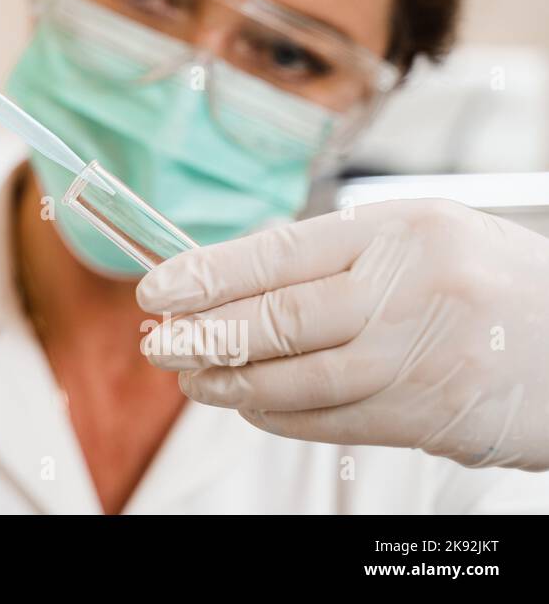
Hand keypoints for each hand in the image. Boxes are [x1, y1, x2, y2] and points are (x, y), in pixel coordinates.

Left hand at [137, 198, 548, 470]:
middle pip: (282, 319)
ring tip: (193, 379)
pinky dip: (282, 416)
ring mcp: (426, 356)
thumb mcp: (424, 236)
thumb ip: (339, 254)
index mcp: (402, 229)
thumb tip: (234, 279)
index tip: (157, 289)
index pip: (280, 252)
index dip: (209, 274)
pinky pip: (337, 420)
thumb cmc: (493, 280)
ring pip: (302, 378)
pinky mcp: (436, 415)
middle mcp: (412, 289)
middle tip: (159, 343)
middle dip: (206, 334)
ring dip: (234, 382)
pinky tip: (249, 405)